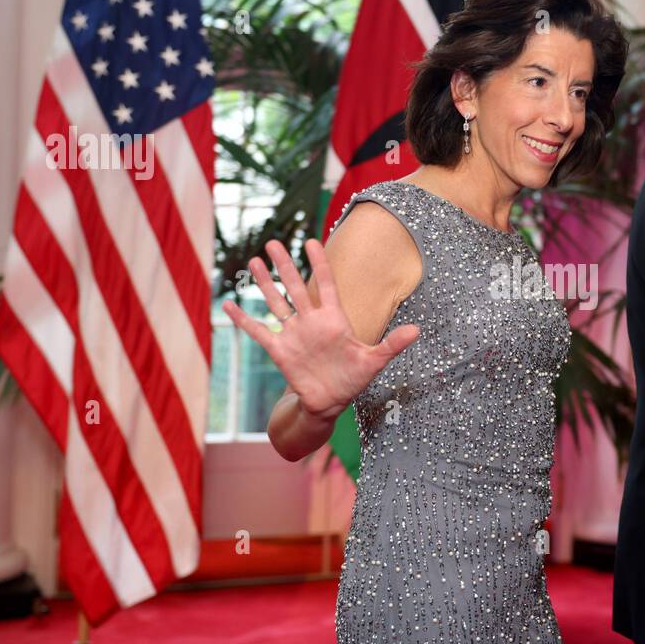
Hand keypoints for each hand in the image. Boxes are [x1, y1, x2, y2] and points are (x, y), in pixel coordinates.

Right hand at [221, 237, 419, 420]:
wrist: (329, 402)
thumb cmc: (352, 379)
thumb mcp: (374, 361)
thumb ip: (392, 344)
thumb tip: (417, 330)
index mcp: (334, 319)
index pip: (327, 284)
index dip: (320, 263)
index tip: (312, 241)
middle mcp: (311, 321)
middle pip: (297, 287)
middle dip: (286, 265)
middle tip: (274, 242)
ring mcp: (294, 333)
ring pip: (277, 302)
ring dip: (265, 283)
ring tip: (255, 261)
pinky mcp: (280, 349)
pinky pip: (258, 330)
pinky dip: (243, 318)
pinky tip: (227, 304)